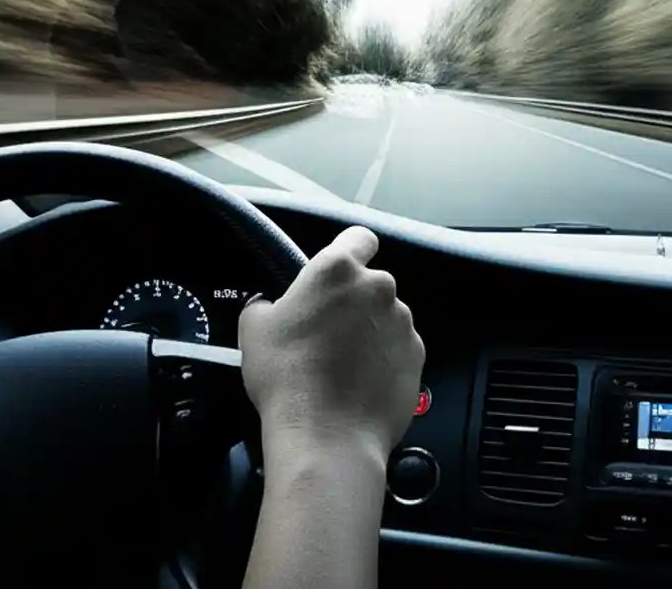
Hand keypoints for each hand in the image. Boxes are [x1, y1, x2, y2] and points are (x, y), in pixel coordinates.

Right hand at [239, 226, 424, 464]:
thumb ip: (267, 304)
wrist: (326, 435)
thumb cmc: (286, 377)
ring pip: (386, 319)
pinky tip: (360, 385)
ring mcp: (403, 324)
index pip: (358, 237)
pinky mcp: (417, 358)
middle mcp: (379, 289)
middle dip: (354, 302)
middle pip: (371, 284)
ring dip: (370, 333)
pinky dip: (384, 361)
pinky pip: (399, 350)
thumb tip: (271, 307)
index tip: (338, 273)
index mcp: (338, 270)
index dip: (349, 250)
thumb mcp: (254, 330)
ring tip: (342, 366)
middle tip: (326, 333)